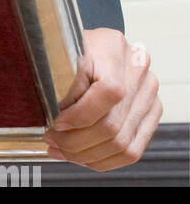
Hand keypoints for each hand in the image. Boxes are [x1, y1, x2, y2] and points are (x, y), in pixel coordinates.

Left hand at [44, 28, 160, 170]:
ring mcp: (149, 95)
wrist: (95, 44)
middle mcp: (138, 71)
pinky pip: (132, 150)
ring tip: (62, 151)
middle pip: (113, 125)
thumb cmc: (74, 43)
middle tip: (52, 142)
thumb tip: (58, 115)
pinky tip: (82, 157)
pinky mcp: (151, 114)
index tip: (56, 123)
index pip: (109, 91)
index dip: (80, 115)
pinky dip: (104, 159)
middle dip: (76, 142)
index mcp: (113, 48)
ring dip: (87, 155)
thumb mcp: (60, 49)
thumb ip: (64, 77)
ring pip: (122, 144)